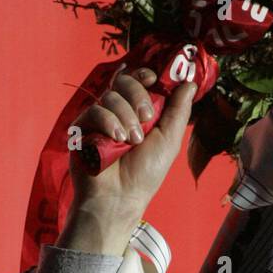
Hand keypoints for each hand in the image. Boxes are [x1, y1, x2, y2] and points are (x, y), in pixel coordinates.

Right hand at [61, 66, 196, 256]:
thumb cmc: (145, 175)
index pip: (140, 79)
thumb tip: (190, 81)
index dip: (145, 74)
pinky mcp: (82, 127)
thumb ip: (178, 111)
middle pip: (125, 80)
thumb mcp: (169, 141)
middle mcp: (119, 112)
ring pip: (112, 95)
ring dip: (125, 117)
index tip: (153, 80)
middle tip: (145, 119)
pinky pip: (95, 109)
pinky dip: (108, 122)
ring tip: (130, 141)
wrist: (119, 198)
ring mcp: (100, 119)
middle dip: (138, 96)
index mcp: (140, 113)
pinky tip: (115, 140)